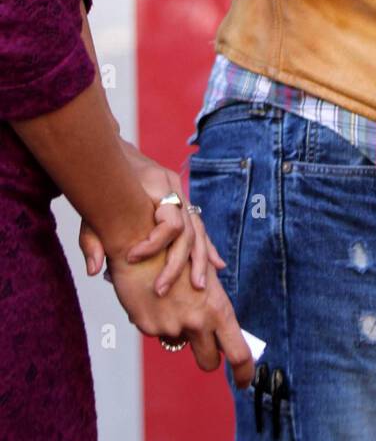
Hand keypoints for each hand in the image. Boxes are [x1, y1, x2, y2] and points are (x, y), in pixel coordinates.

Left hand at [79, 140, 225, 294]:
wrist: (113, 151)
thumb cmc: (102, 180)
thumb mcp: (91, 207)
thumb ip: (92, 238)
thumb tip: (93, 270)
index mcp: (156, 185)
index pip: (170, 222)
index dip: (153, 245)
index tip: (131, 258)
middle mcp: (174, 189)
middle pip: (188, 231)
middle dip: (178, 264)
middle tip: (161, 290)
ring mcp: (181, 194)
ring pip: (199, 230)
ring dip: (199, 260)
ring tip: (199, 286)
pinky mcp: (182, 202)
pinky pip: (199, 227)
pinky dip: (207, 246)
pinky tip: (217, 265)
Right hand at [107, 247, 253, 390]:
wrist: (139, 240)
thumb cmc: (175, 253)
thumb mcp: (203, 272)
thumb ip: (212, 298)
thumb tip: (218, 314)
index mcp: (216, 308)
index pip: (239, 352)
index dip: (245, 372)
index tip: (244, 382)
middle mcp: (196, 321)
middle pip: (209, 361)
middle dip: (207, 358)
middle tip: (204, 347)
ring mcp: (171, 326)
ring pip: (179, 343)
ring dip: (177, 329)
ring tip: (170, 299)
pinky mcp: (148, 327)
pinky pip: (156, 331)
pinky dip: (156, 318)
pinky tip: (152, 296)